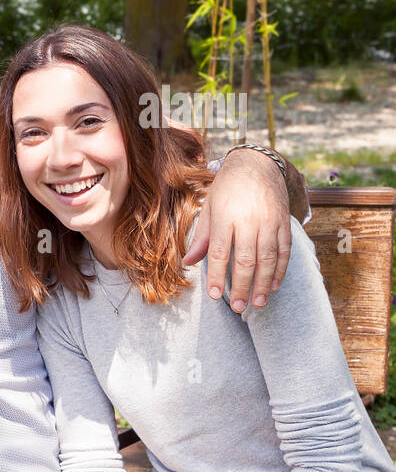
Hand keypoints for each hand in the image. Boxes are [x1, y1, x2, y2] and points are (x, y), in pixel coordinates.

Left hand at [183, 148, 290, 312]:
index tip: (214, 295)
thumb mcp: (209, 207)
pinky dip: (279, 270)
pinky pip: (284, 250)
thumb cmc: (227, 188)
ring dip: (262, 283)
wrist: (258, 164)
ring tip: (257, 303)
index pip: (219, 252)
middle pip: (246, 260)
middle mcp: (249, 220)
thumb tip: (188, 263)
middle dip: (241, 286)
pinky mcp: (284, 222)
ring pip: (268, 258)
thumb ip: (202, 237)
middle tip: (238, 307)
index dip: (216, 275)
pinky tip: (272, 285)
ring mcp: (270, 221)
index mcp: (225, 217)